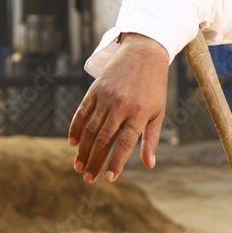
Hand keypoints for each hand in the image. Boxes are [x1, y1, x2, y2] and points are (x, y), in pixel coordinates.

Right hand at [68, 33, 168, 182]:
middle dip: (94, 161)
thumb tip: (149, 164)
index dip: (115, 163)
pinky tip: (72, 143)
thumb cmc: (154, 87)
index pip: (125, 143)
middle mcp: (121, 105)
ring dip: (82, 150)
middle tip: (88, 179)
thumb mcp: (158, 111)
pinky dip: (75, 128)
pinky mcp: (95, 89)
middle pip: (104, 139)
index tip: (108, 179)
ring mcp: (106, 97)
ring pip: (90, 128)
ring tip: (79, 168)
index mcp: (139, 113)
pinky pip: (82, 112)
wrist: (144, 53)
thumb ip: (151, 138)